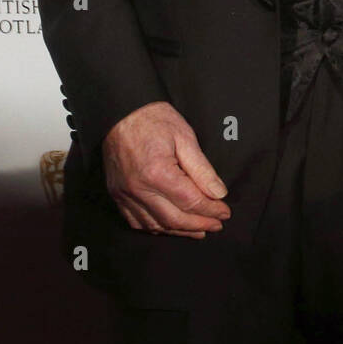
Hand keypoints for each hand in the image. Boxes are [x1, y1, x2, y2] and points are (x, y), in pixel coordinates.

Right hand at [102, 101, 229, 237]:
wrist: (121, 112)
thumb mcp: (185, 138)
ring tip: (199, 230)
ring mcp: (124, 194)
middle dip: (199, 224)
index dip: (211, 209)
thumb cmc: (154, 120)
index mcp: (157, 173)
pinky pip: (136, 221)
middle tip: (217, 225)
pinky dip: (157, 227)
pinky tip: (171, 226)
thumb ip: (202, 169)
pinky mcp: (117, 194)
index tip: (225, 212)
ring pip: (155, 225)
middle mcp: (138, 189)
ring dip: (179, 231)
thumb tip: (219, 193)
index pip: (191, 201)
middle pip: (174, 219)